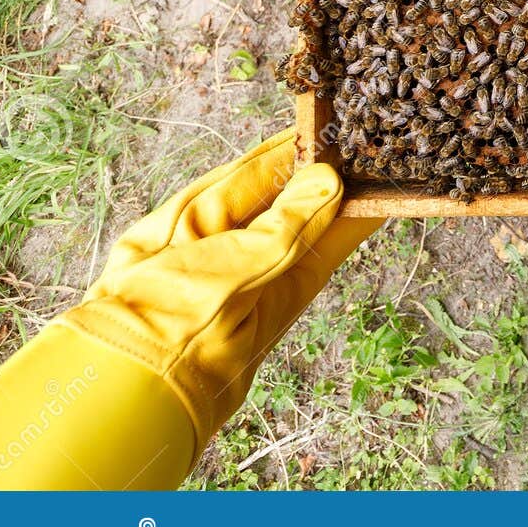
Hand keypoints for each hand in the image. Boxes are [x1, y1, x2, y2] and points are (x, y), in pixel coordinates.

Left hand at [60, 129, 381, 461]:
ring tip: (381, 173)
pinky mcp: (276, 305)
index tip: (335, 126)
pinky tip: (375, 212)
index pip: (254, 169)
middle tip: (368, 147)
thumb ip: (284, 224)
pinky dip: (347, 236)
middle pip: (283, 195)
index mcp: (190, 215)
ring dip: (343, 202)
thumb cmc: (165, 320)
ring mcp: (249, 274)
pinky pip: (318, 261)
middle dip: (323, 173)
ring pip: (306, 226)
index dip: (296, 148)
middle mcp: (220, 240)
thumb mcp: (226, 262)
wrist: (146, 400)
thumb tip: (328, 180)